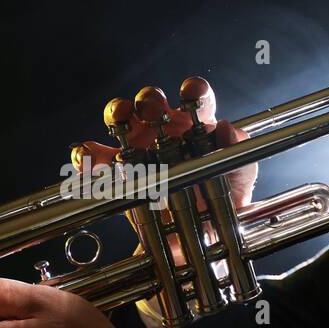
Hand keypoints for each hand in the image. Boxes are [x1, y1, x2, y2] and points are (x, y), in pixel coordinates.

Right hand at [69, 81, 257, 260]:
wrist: (198, 237)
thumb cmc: (221, 198)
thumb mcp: (240, 177)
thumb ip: (239, 154)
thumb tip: (227, 129)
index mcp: (197, 125)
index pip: (196, 98)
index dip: (193, 90)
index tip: (191, 93)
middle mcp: (165, 130)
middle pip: (151, 101)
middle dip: (150, 100)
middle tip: (152, 110)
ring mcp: (139, 148)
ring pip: (122, 120)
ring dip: (118, 114)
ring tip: (119, 121)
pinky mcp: (118, 172)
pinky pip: (96, 158)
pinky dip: (87, 155)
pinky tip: (88, 157)